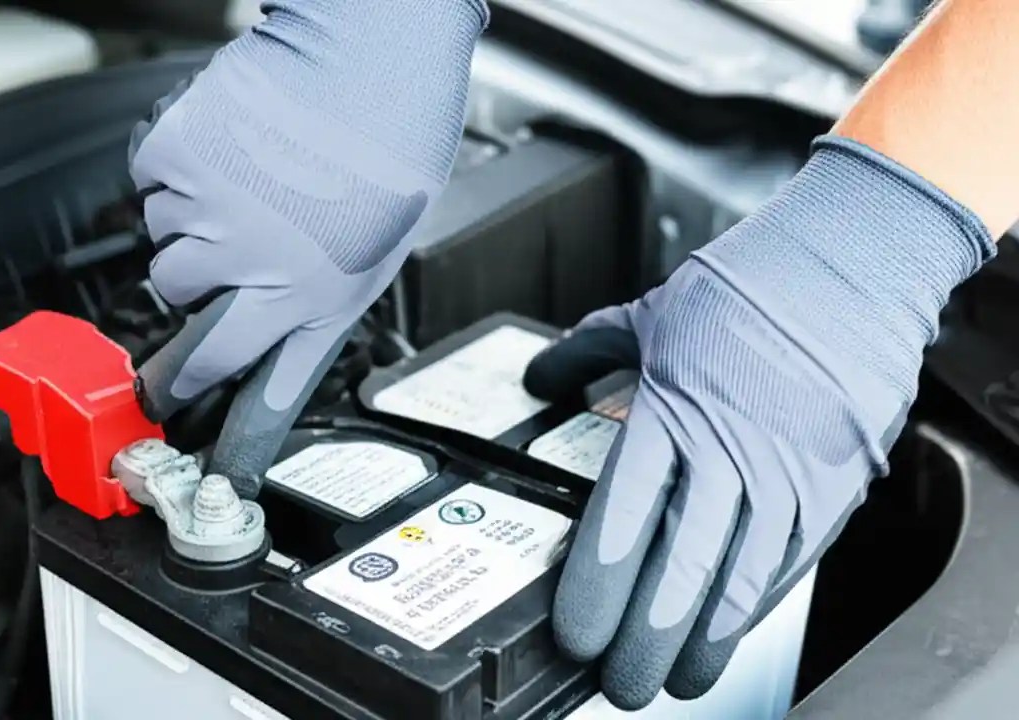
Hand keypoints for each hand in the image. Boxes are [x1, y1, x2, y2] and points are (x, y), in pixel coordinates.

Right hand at [129, 1, 487, 494]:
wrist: (367, 53)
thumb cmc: (389, 136)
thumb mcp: (374, 244)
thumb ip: (317, 294)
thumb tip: (273, 324)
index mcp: (318, 296)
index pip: (263, 386)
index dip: (226, 434)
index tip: (200, 468)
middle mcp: (259, 273)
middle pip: (190, 337)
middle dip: (178, 345)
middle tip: (173, 348)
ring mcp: (210, 222)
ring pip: (166, 257)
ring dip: (192, 233)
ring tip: (244, 189)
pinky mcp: (176, 168)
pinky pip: (151, 188)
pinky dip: (177, 172)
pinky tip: (226, 149)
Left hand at [525, 137, 992, 708]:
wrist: (852, 265)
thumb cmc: (750, 286)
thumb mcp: (651, 313)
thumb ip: (589, 354)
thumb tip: (541, 378)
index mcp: (671, 408)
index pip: (624, 516)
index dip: (597, 585)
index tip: (576, 631)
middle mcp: (729, 445)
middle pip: (679, 564)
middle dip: (645, 638)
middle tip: (619, 682)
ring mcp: (788, 467)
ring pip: (739, 575)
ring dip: (704, 638)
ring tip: (678, 681)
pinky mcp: (834, 480)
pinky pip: (792, 557)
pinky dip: (758, 601)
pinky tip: (731, 631)